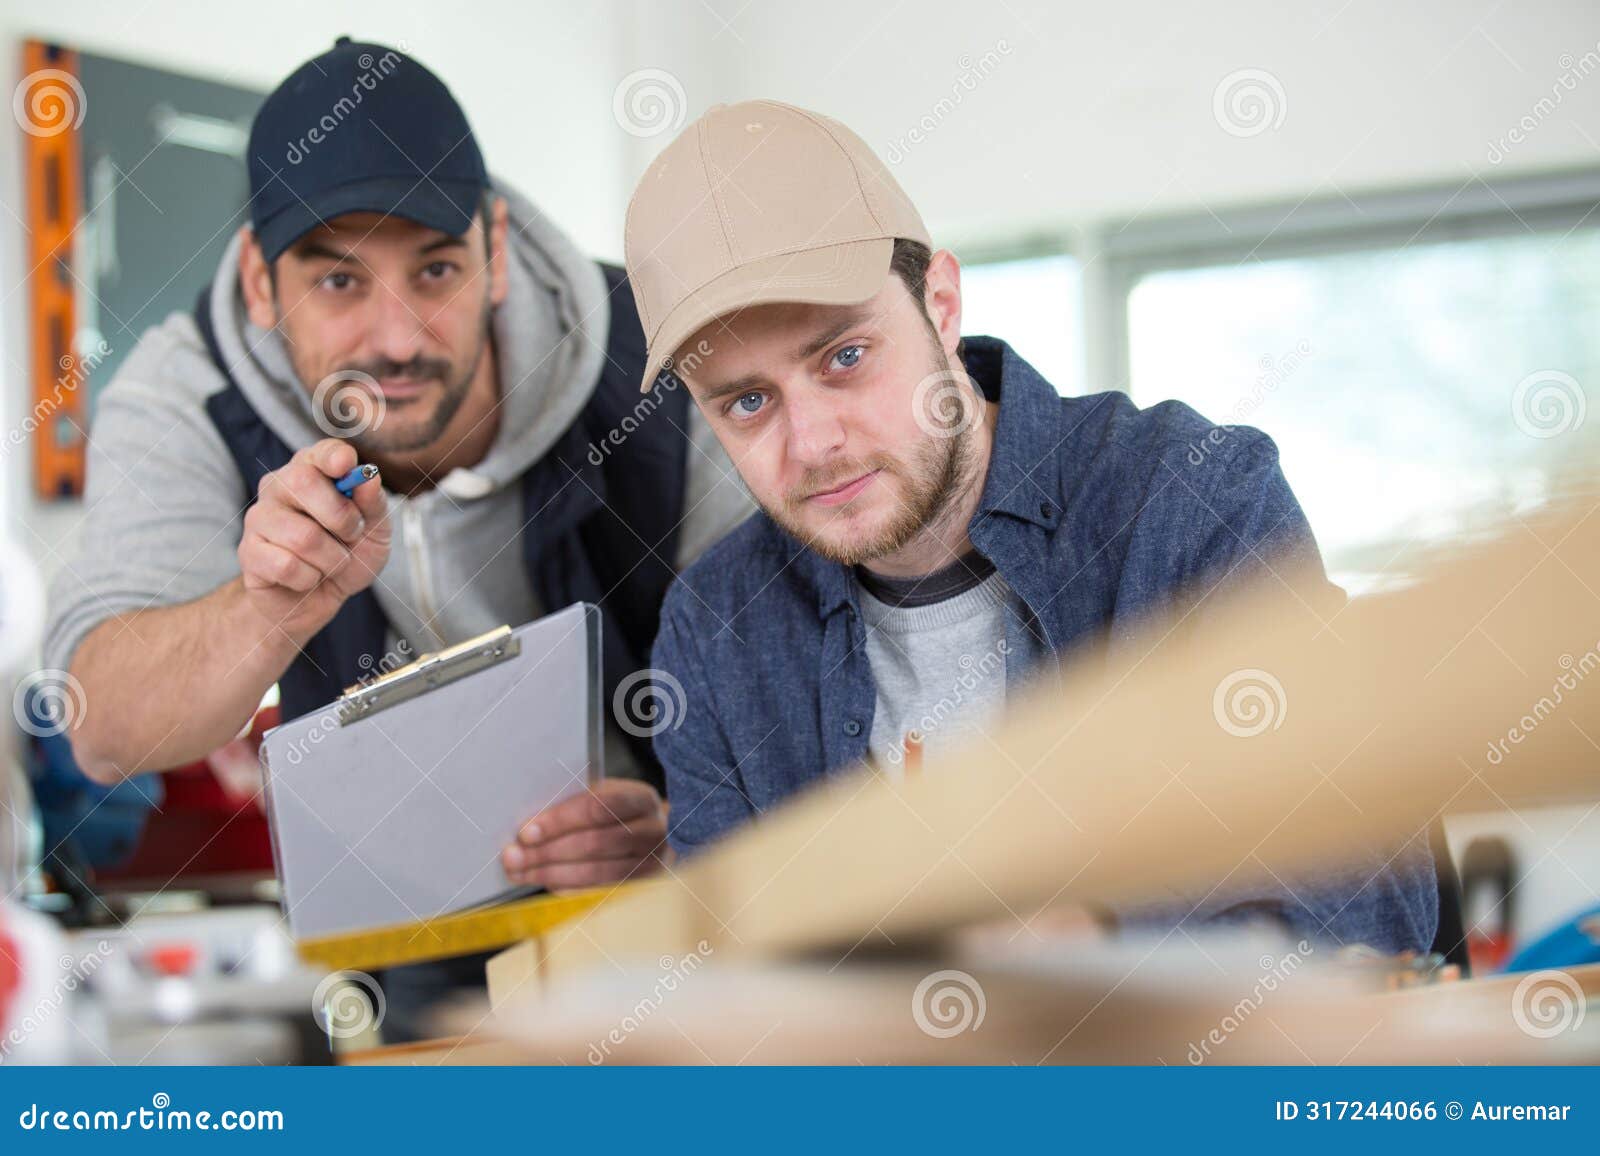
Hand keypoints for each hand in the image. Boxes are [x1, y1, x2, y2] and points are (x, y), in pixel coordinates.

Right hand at [237, 438, 389, 639]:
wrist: (318, 601)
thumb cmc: (346, 557)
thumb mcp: (375, 533)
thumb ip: (374, 504)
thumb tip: (369, 478)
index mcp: (312, 472)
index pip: (319, 452)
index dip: (333, 456)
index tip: (346, 465)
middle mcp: (280, 487)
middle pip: (303, 482)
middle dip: (341, 517)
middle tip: (352, 535)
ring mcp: (259, 518)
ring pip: (302, 535)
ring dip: (332, 559)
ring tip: (330, 562)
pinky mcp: (248, 551)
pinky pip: (287, 565)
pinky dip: (310, 578)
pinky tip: (307, 577)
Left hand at [501, 779, 672, 890]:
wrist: (657, 836)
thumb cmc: (619, 813)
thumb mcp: (606, 795)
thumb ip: (576, 804)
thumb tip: (529, 825)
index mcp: (640, 798)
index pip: (598, 806)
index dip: (560, 820)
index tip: (526, 832)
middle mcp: (652, 831)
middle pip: (594, 843)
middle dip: (547, 851)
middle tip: (513, 857)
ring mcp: (651, 863)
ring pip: (595, 871)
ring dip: (551, 874)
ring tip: (520, 873)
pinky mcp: (641, 888)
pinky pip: (598, 891)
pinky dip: (567, 888)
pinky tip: (544, 883)